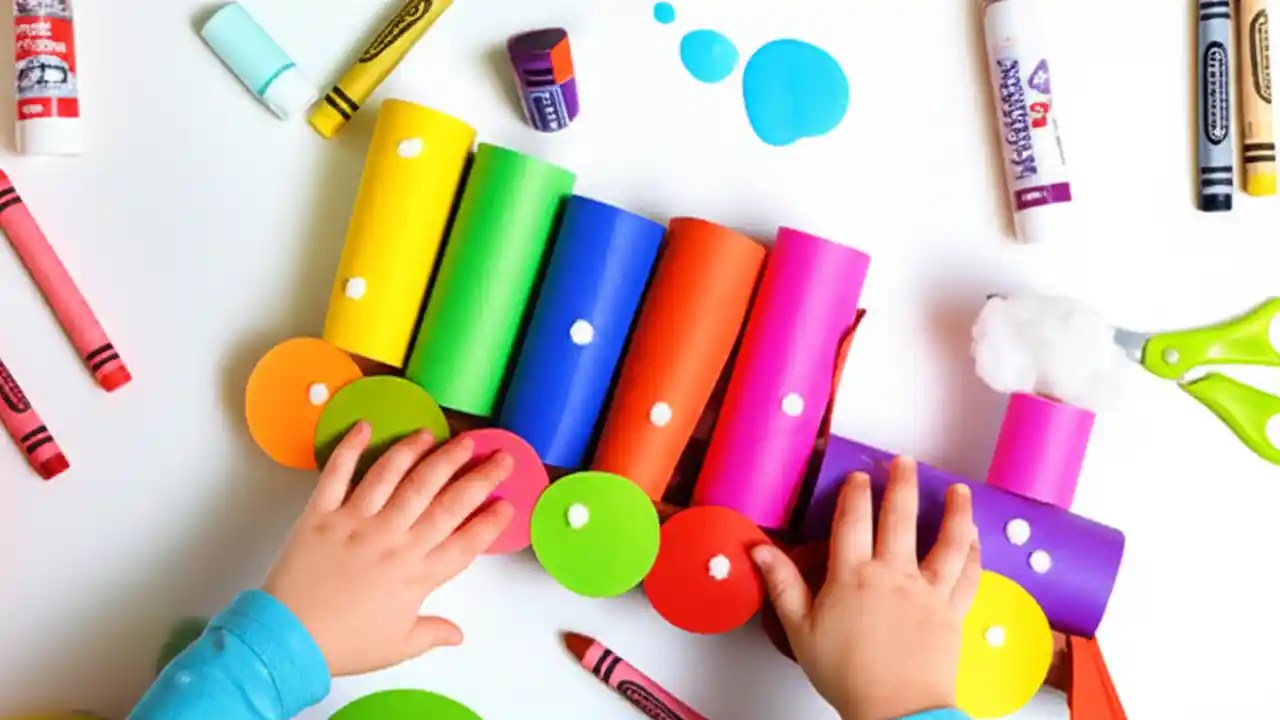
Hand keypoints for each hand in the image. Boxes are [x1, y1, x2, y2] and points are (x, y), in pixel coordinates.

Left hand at [263, 422, 514, 675]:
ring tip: (443, 435)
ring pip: (398, 476)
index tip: (508, 501)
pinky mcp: (323, 514)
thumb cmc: (343, 645)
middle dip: (475, 475)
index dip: (491, 520)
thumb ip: (432, 633)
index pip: (466, 542)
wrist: (286, 641)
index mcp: (416, 576)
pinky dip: (351, 447)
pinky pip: (338, 473)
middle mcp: (394, 542)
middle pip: (444, 500)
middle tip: (496, 454)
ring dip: (423, 451)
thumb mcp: (397, 645)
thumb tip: (458, 634)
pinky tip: (367, 427)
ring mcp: (358, 523)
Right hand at [751, 457, 980, 719]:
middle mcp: (893, 575)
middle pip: (900, 517)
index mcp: (853, 576)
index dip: (856, 493)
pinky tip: (975, 540)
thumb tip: (759, 551)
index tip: (859, 477)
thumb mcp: (800, 630)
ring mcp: (927, 592)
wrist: (895, 711)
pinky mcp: (952, 612)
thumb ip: (782, 584)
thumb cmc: (847, 675)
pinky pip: (968, 576)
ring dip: (954, 511)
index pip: (852, 520)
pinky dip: (975, 555)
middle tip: (904, 462)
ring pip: (947, 541)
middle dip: (902, 484)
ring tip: (958, 490)